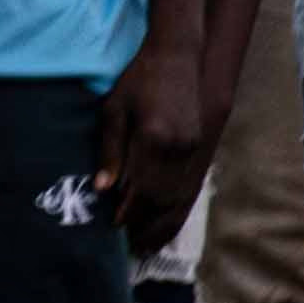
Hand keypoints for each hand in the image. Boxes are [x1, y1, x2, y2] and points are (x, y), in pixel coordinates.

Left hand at [102, 44, 224, 259]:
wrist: (177, 58)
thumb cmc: (138, 81)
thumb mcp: (114, 111)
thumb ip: (110, 150)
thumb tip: (103, 188)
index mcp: (155, 138)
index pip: (140, 186)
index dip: (128, 210)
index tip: (114, 226)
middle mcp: (179, 148)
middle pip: (161, 197)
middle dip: (144, 222)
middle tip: (129, 244)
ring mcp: (194, 148)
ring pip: (179, 195)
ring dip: (163, 221)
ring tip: (147, 244)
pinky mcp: (200, 148)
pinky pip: (189, 187)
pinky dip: (178, 208)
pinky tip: (167, 221)